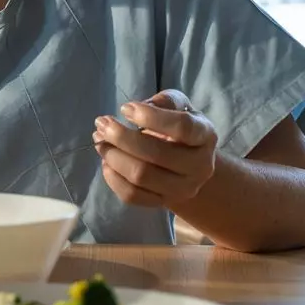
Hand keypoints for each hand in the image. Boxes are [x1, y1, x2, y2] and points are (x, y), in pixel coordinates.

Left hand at [95, 90, 218, 207]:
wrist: (189, 165)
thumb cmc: (178, 130)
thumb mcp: (179, 107)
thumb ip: (165, 101)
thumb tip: (142, 106)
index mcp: (205, 136)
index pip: (182, 127)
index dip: (150, 116)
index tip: (124, 108)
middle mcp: (200, 166)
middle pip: (156, 154)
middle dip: (121, 137)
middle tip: (101, 123)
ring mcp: (182, 188)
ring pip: (140, 176)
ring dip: (113, 155)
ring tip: (100, 139)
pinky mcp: (163, 202)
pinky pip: (131, 195)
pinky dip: (112, 177)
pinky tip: (106, 161)